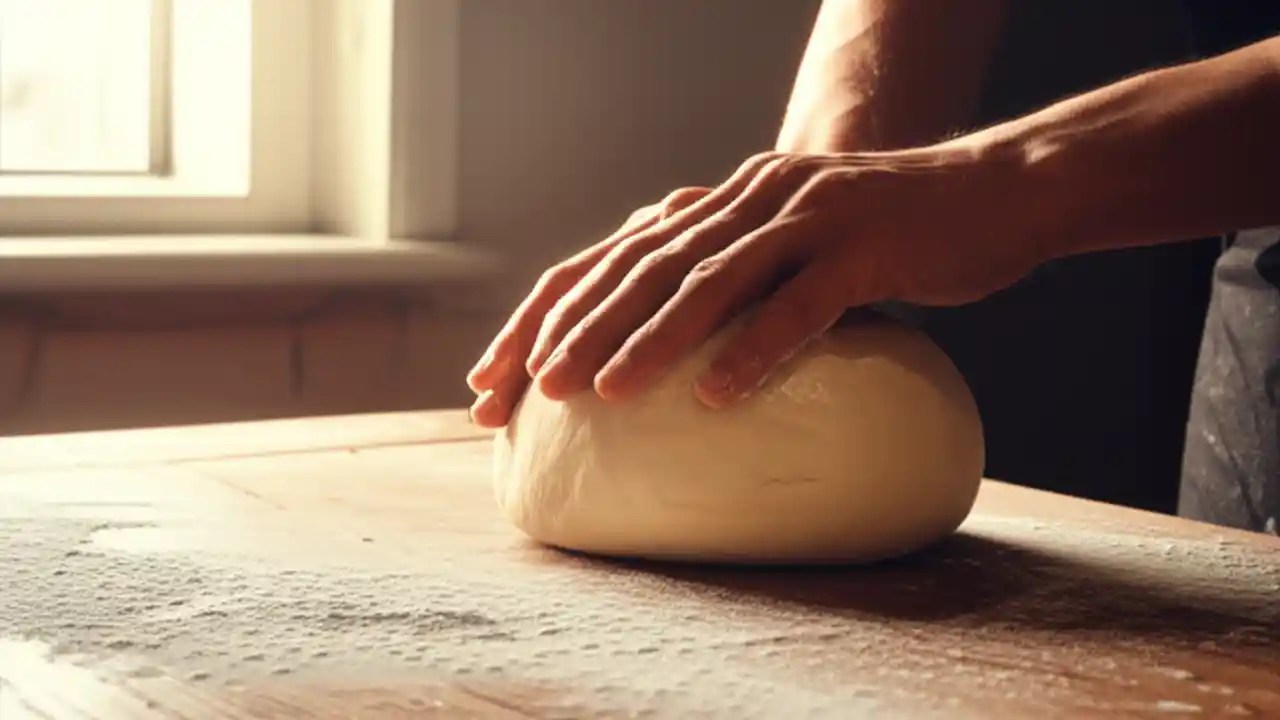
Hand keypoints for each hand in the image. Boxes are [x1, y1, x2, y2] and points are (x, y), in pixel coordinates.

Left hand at [470, 141, 1050, 425]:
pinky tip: (718, 397)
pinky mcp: (866, 246)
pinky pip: (802, 304)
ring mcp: (807, 216)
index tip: (499, 375)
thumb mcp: (790, 249)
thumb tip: (665, 352)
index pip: (610, 258)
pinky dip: (757, 349)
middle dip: (581, 328)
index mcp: (720, 203)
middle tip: (533, 388)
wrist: (993, 189)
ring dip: (653, 339)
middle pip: (643, 266)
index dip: (547, 313)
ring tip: (605, 394)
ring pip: (712, 280)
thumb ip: (730, 282)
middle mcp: (750, 199)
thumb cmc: (883, 237)